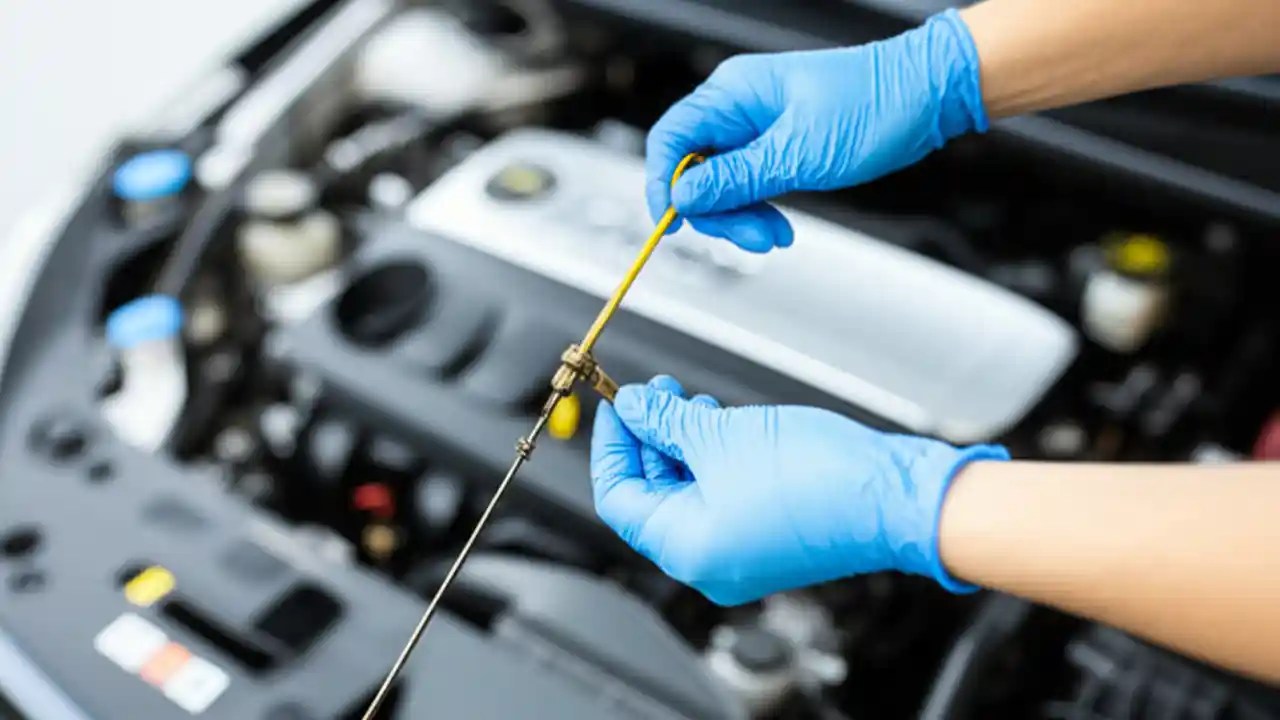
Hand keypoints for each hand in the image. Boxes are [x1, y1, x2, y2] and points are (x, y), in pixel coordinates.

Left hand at [590, 376, 1007, 604]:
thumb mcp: (722, 435)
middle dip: (649, 439)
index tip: (617, 406)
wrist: (894, 497)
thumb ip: (666, 422)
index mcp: (687, 550)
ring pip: (688, 494)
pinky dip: (712, 461)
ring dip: (682, 444)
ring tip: (688, 402)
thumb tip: (634, 409)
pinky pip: (721, 499)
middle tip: (653, 394)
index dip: (612, 446)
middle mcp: (709, 564)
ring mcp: (740, 556)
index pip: (619, 499)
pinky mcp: (768, 539)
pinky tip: (720, 423)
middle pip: (652, 497)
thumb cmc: (819, 479)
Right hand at [646, 9, 986, 251]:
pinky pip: (749, 183)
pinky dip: (759, 209)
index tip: (672, 223)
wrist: (928, 94)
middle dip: (717, 212)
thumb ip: (735, 178)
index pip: (671, 139)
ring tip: (775, 236)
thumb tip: (684, 196)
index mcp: (732, 93)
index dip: (664, 185)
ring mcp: (756, 126)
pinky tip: (779, 228)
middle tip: (751, 238)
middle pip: (695, 170)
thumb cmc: (873, 106)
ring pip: (722, 184)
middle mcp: (737, 107)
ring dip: (742, 217)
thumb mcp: (797, 154)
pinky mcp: (776, 144)